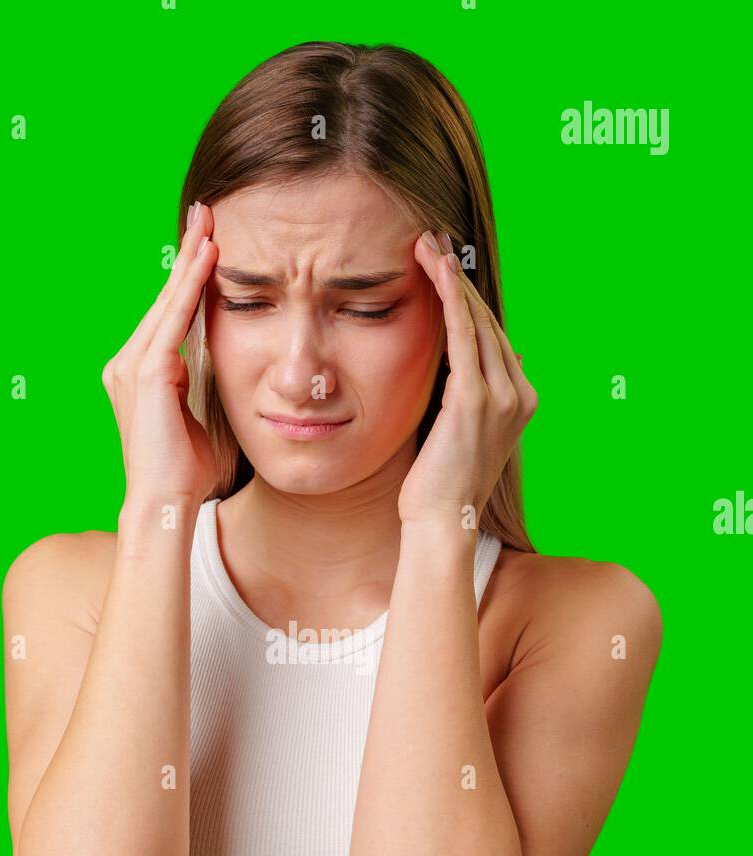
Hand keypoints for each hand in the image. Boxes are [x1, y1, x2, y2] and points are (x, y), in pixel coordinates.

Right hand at [102, 202, 219, 506]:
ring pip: (168, 302)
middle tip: (206, 212)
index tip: (207, 243)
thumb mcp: (197, 418)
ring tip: (210, 223)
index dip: (189, 278)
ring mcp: (132, 366)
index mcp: (141, 372)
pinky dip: (191, 287)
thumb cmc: (185, 471)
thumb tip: (225, 373)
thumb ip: (201, 388)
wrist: (165, 501)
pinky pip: (174, 320)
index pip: (170, 314)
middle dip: (187, 254)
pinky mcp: (147, 373)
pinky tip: (209, 258)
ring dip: (190, 260)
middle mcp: (127, 362)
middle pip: (165, 298)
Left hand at [397, 230, 537, 527]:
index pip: (492, 338)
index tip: (442, 267)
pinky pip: (463, 336)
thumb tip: (478, 361)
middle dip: (457, 278)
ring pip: (476, 321)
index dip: (467, 299)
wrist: (442, 522)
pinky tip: (434, 272)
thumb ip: (468, 396)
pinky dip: (450, 300)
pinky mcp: (476, 400)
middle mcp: (519, 394)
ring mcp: (502, 396)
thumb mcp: (459, 432)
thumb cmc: (440, 484)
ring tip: (426, 245)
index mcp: (520, 401)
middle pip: (487, 322)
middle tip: (431, 241)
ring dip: (449, 279)